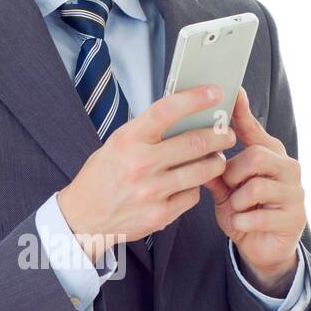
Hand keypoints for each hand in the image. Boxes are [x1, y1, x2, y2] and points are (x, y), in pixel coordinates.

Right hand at [58, 83, 235, 262]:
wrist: (83, 218)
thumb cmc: (102, 177)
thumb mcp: (117, 145)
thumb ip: (147, 132)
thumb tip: (185, 116)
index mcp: (128, 140)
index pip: (167, 111)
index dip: (195, 99)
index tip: (214, 92)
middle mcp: (140, 164)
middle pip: (195, 143)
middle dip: (219, 136)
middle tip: (227, 134)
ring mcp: (151, 192)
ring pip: (201, 171)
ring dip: (216, 162)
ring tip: (217, 158)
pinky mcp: (160, 215)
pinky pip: (192, 195)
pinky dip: (195, 187)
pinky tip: (189, 184)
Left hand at [202, 86, 305, 293]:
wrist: (263, 249)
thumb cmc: (245, 211)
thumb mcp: (226, 189)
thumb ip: (216, 169)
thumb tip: (194, 145)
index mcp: (271, 155)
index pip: (255, 129)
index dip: (243, 112)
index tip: (234, 92)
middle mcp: (288, 168)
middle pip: (257, 155)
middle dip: (235, 173)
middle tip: (229, 187)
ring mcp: (294, 193)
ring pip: (257, 186)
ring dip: (237, 201)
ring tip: (236, 208)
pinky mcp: (294, 218)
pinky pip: (259, 214)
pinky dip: (242, 220)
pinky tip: (242, 223)